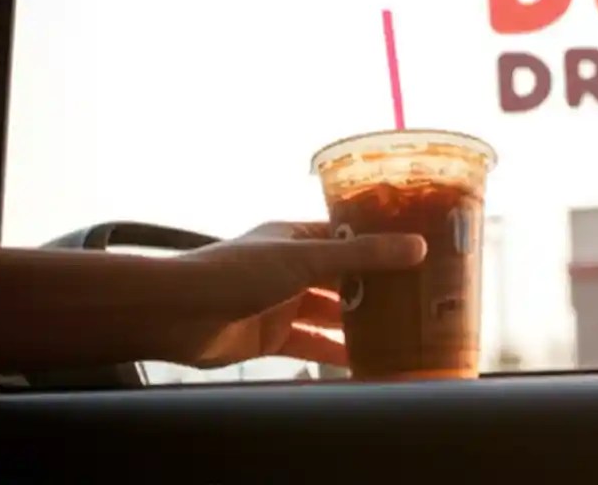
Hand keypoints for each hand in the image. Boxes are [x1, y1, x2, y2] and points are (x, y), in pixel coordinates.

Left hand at [164, 222, 425, 368]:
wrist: (179, 314)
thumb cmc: (236, 272)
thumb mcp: (307, 258)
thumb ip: (361, 256)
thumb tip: (417, 246)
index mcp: (295, 236)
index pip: (345, 235)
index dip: (378, 240)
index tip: (416, 249)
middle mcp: (290, 267)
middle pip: (341, 276)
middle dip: (374, 286)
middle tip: (417, 295)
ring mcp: (281, 303)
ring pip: (329, 313)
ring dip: (358, 322)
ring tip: (400, 330)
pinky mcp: (272, 337)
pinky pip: (311, 345)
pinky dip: (334, 353)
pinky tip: (364, 361)